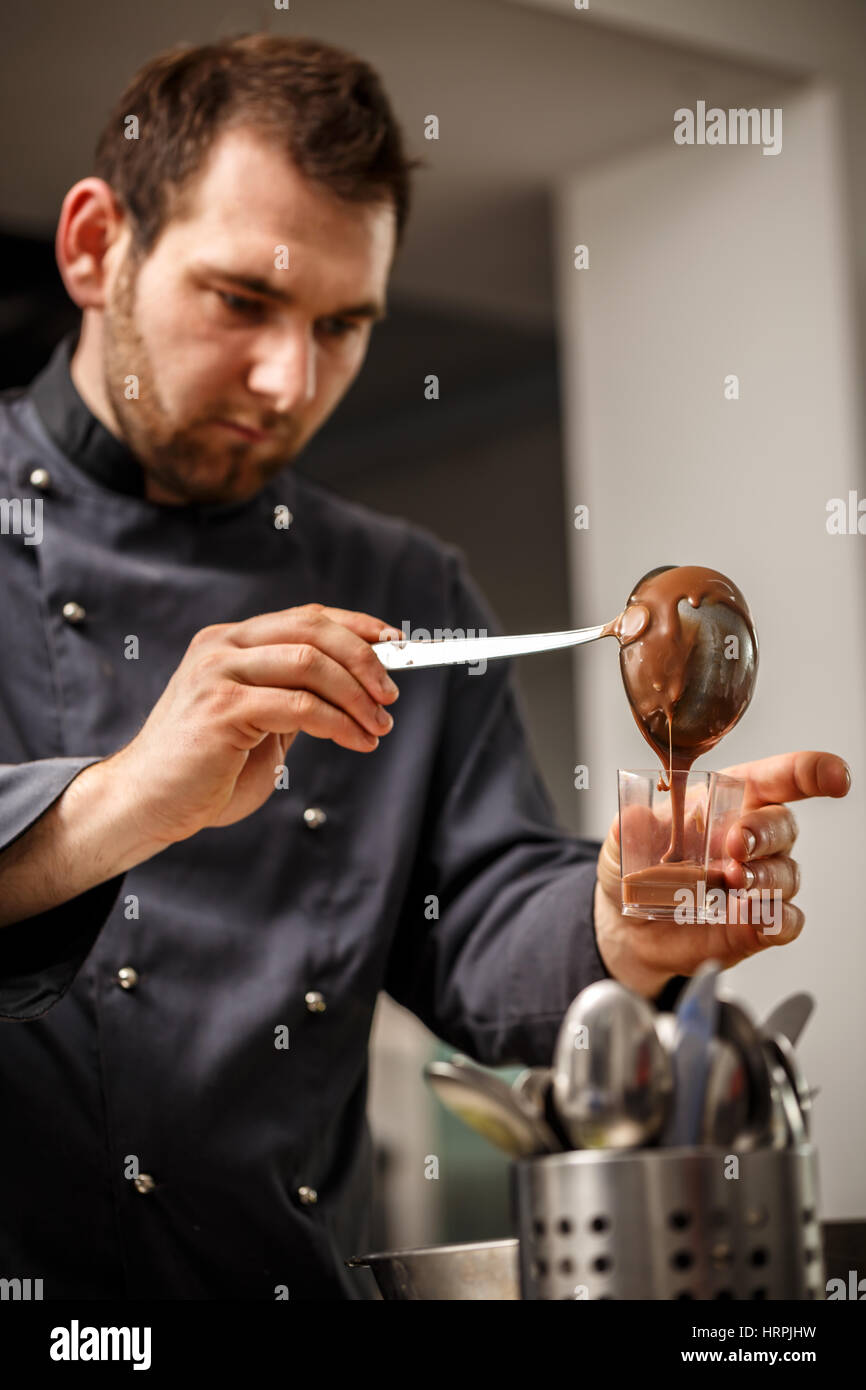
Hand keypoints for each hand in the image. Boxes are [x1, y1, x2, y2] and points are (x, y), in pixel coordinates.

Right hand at [105, 603, 401, 845]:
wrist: (149, 804)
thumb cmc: (205, 771)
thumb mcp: (258, 721)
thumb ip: (293, 697)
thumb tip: (357, 684)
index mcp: (229, 643)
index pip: (306, 617)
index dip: (356, 626)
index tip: (395, 643)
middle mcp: (222, 648)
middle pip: (313, 630)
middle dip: (364, 659)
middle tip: (391, 695)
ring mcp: (218, 674)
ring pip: (311, 664)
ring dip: (357, 696)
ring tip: (377, 726)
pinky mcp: (221, 708)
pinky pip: (301, 706)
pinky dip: (339, 723)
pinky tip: (356, 740)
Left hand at [593, 751, 850, 997]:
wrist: (629, 926)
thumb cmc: (636, 869)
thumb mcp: (622, 840)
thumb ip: (630, 827)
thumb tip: (634, 819)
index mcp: (725, 801)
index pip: (778, 778)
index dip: (811, 772)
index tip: (833, 776)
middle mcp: (751, 838)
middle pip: (783, 825)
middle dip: (764, 832)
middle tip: (735, 845)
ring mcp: (759, 881)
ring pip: (787, 874)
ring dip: (764, 878)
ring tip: (732, 883)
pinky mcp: (758, 923)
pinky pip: (786, 921)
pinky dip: (776, 921)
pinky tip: (756, 919)